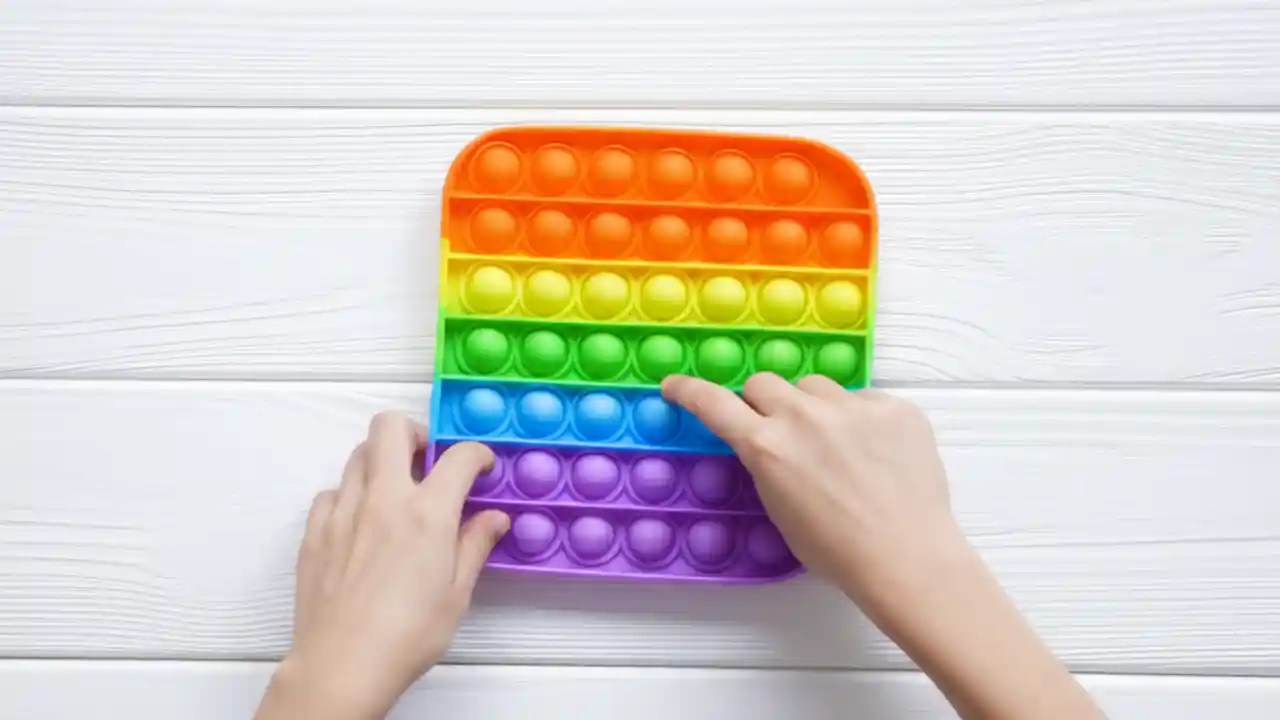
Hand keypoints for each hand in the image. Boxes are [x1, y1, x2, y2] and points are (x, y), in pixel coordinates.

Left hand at [256, 413, 508, 719]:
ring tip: (396, 491)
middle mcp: (383, 500)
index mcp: (427, 514)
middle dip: (415, 432)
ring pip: (358, 454)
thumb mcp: (457, 593)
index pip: (458, 456)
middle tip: (428, 459)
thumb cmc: (405, 637)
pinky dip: (349, 495)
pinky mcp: (315, 532)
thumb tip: (492, 519)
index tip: (480, 466)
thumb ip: (474, 545)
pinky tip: (360, 521)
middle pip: (390, 427)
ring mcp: (343, 512)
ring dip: (381, 461)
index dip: (476, 454)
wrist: (343, 665)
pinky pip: (330, 492)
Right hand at [662, 372, 959, 611]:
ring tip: (837, 448)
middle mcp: (803, 415)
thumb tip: (769, 443)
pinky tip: (877, 455)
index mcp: (766, 446)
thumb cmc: (837, 551)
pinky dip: (861, 421)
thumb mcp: (779, 510)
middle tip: (778, 429)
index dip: (688, 390)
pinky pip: (863, 400)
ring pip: (815, 387)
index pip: (713, 402)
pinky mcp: (892, 406)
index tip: (675, 384)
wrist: (907, 558)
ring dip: (813, 408)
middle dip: (762, 403)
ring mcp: (851, 406)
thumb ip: (766, 464)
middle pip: (764, 383)